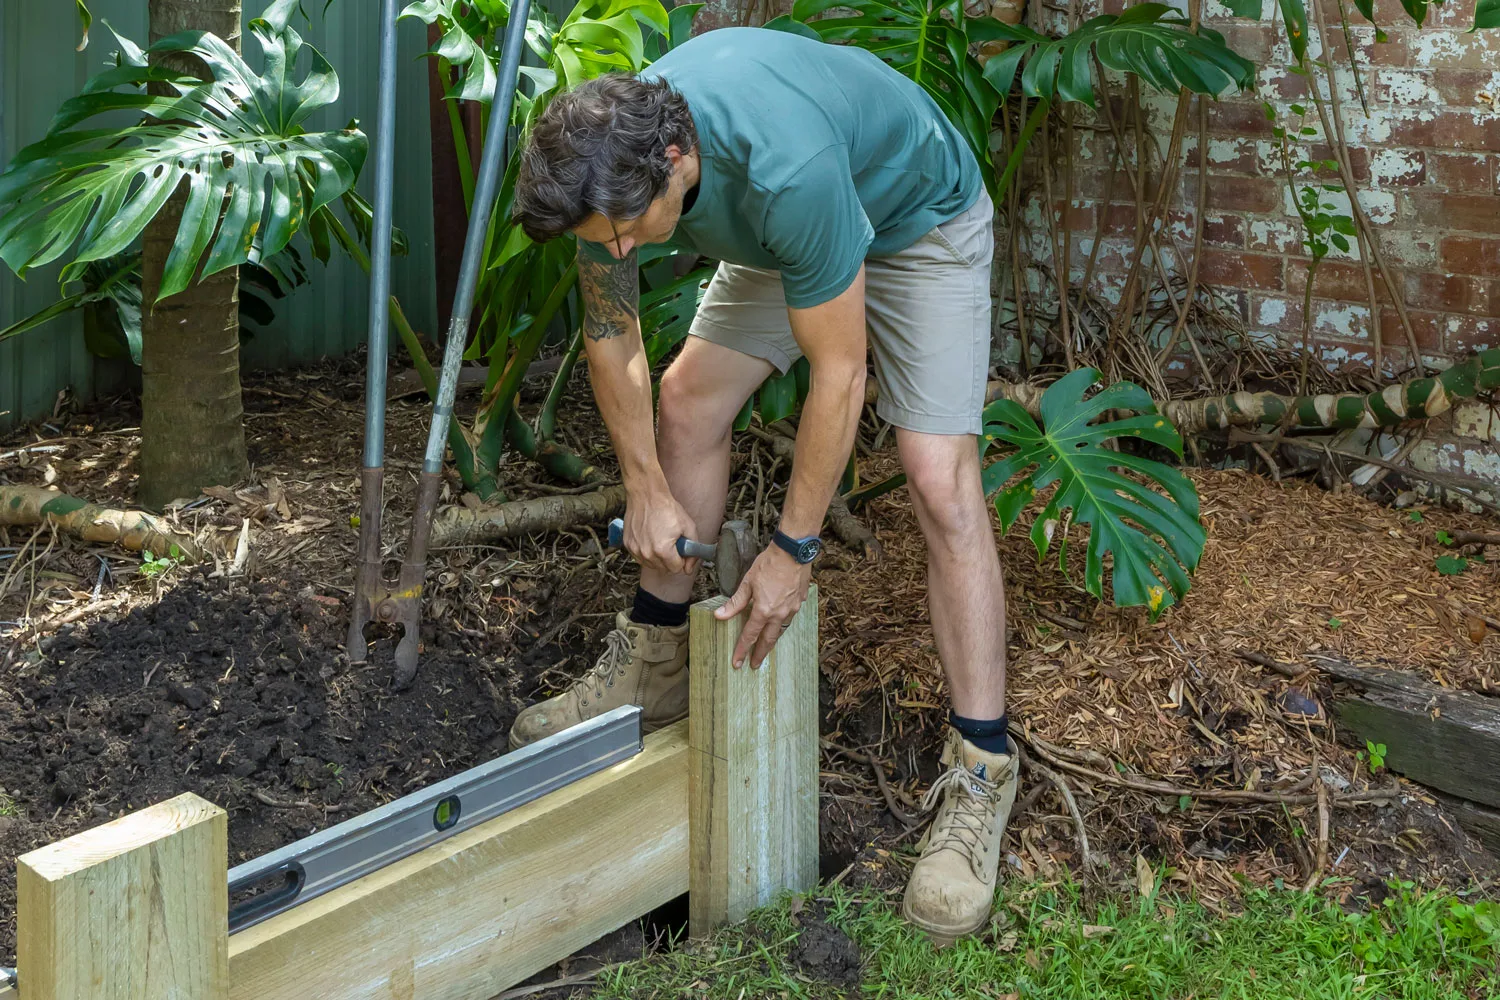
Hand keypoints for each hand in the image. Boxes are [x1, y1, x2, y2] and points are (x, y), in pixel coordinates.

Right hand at [623, 493, 699, 576]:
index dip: (681, 559)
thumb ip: (693, 551)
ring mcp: (635, 550)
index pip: (676, 569)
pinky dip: (647, 552)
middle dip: (670, 559)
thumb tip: (689, 568)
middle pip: (664, 569)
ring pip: (651, 565)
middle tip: (671, 543)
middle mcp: (647, 553)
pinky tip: (651, 539)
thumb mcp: (688, 527)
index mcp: (662, 550)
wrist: (647, 495)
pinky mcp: (628, 545)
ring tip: (660, 539)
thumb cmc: (666, 508)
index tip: (680, 550)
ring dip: (658, 557)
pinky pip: (640, 558)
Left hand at [715, 546, 811, 668]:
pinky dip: (782, 625)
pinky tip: (780, 624)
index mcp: (764, 611)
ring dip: (772, 641)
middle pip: (768, 640)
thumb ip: (734, 603)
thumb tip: (719, 615)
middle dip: (760, 654)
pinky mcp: (800, 602)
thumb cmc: (769, 564)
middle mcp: (779, 614)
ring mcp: (792, 609)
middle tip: (754, 665)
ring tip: (766, 648)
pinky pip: (790, 619)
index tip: (737, 663)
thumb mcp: (747, 583)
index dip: (742, 650)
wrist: (793, 552)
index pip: (750, 635)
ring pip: (780, 631)